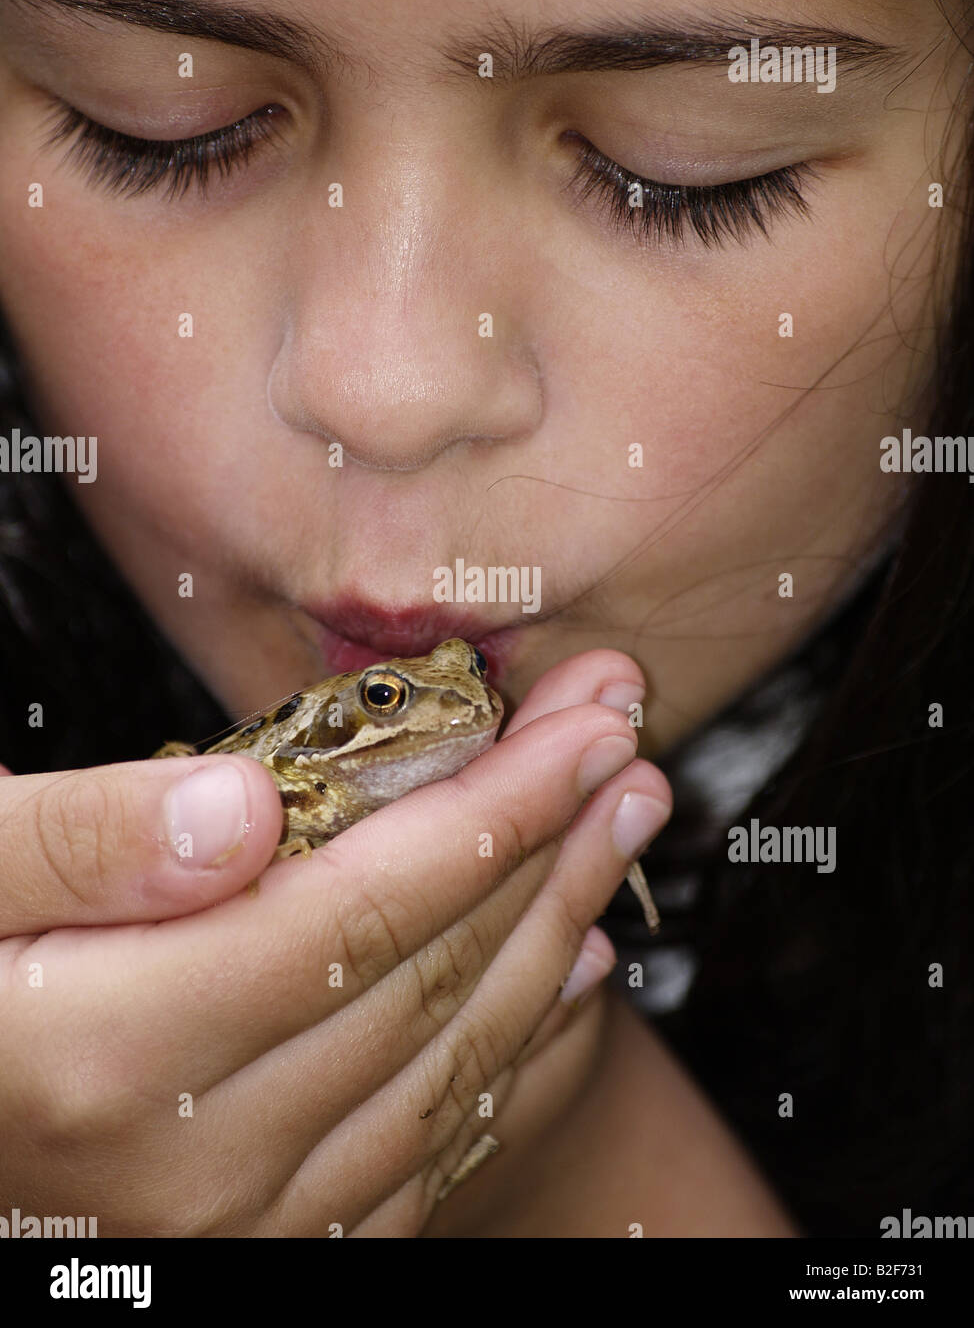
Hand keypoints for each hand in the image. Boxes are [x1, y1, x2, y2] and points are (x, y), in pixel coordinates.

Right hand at [0, 649, 670, 1235]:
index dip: (490, 809)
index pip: (361, 909)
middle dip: (552, 846)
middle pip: (432, 979)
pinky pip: (434, 1145)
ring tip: (623, 825)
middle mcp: (190, 1164)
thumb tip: (240, 807)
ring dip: (560, 928)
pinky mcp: (268, 1243)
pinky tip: (572, 966)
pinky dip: (521, 1045)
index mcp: (107, 1049)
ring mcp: (238, 1225)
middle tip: (628, 743)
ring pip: (455, 1061)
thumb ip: (77, 843)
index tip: (580, 723)